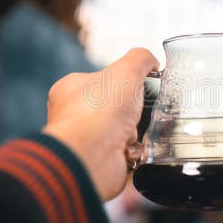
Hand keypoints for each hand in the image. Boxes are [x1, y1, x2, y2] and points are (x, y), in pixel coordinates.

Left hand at [42, 48, 158, 201]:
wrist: (92, 155)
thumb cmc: (98, 111)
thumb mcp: (126, 69)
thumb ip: (141, 59)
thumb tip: (152, 61)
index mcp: (70, 90)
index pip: (100, 81)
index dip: (121, 82)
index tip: (135, 85)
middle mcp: (74, 117)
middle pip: (115, 109)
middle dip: (129, 112)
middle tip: (132, 111)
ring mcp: (86, 141)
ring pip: (123, 132)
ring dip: (132, 133)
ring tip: (127, 134)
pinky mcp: (98, 163)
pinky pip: (127, 155)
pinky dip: (134, 153)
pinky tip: (128, 150)